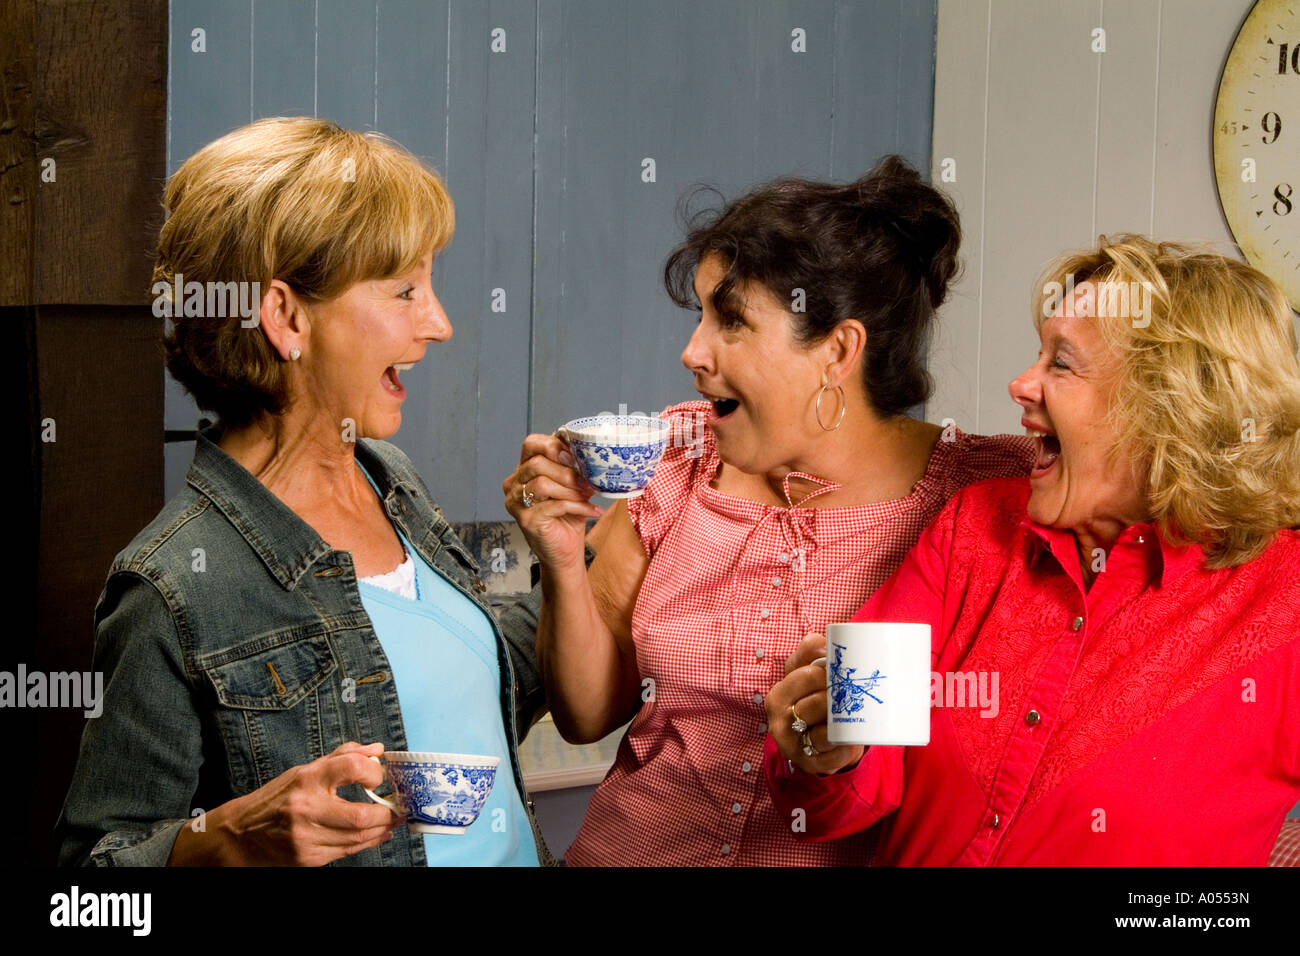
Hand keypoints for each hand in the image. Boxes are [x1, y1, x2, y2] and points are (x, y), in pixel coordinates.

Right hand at [174, 741, 399, 865]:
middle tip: (400, 807)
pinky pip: (347, 852)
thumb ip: (342, 757)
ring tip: (393, 820)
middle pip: (361, 815)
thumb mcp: (304, 770)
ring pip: (357, 838)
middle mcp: (306, 808)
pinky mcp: (308, 859)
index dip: (374, 772)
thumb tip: (377, 751)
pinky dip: (366, 843)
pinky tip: (376, 834)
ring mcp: (306, 837)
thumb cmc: (277, 798)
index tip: (380, 775)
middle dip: (388, 813)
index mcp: (306, 779)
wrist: (240, 836)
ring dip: (381, 830)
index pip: (351, 768)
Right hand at [503, 433, 603, 572]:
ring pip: (542, 484)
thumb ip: (573, 467)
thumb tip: (589, 452)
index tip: (575, 456)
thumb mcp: (571, 486)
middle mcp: (514, 484)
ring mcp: (516, 502)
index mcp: (524, 470)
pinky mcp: (526, 519)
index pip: (531, 444)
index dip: (553, 445)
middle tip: (587, 480)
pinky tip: (591, 510)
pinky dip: (577, 506)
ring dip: (571, 489)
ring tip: (589, 496)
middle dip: (567, 472)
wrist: (564, 552)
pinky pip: (554, 505)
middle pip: (537, 464)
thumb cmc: (567, 517)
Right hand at [765, 633, 864, 775]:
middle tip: (856, 692)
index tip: (843, 671)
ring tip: (857, 715)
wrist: (815, 734)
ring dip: (843, 725)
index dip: (829, 672)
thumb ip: (813, 649)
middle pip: (817, 704)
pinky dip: (843, 751)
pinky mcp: (809, 763)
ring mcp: (793, 745)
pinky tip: (852, 744)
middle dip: (839, 697)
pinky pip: (829, 758)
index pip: (806, 675)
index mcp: (779, 693)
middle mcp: (780, 720)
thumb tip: (829, 645)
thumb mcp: (806, 668)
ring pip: (823, 732)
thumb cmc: (813, 694)